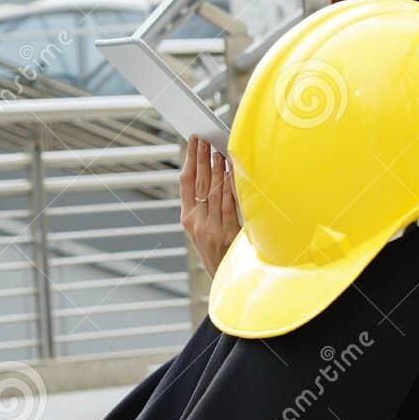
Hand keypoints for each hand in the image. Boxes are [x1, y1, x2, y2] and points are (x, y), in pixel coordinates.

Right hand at [180, 136, 238, 278]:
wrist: (227, 282)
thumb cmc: (219, 252)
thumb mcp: (204, 232)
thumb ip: (206, 207)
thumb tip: (216, 172)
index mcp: (188, 220)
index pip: (186, 183)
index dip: (190, 160)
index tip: (193, 141)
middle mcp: (196, 223)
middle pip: (200, 182)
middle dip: (203, 157)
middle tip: (206, 137)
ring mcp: (211, 228)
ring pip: (214, 190)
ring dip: (217, 167)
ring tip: (219, 148)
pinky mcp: (228, 234)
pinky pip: (229, 204)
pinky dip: (230, 186)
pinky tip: (232, 171)